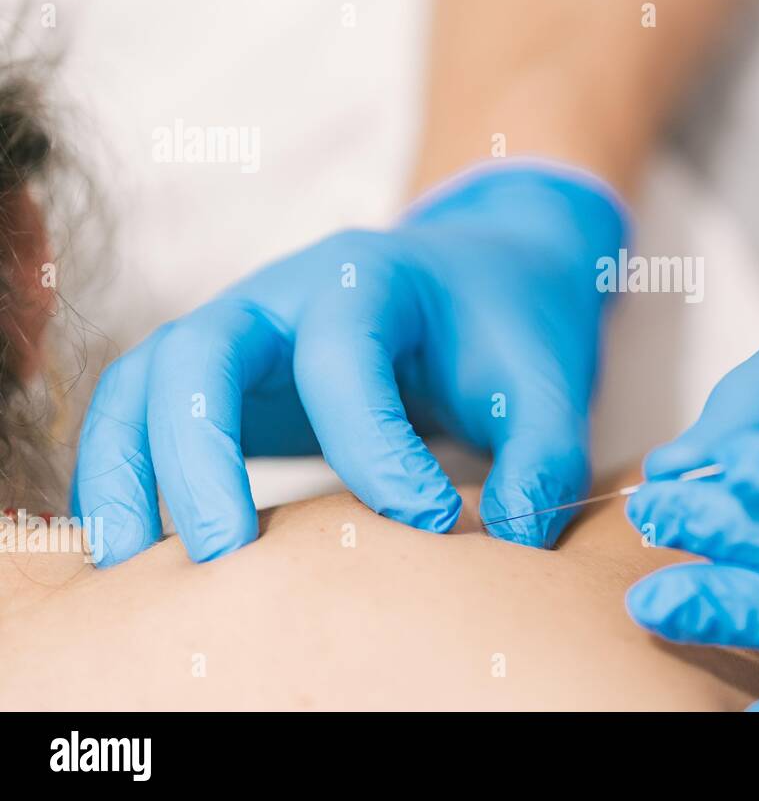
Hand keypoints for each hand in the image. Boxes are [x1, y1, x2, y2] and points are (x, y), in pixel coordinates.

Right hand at [72, 162, 625, 564]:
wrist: (483, 279)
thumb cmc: (509, 327)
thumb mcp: (546, 380)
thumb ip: (543, 455)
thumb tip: (511, 536)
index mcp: (367, 277)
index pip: (341, 360)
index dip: (376, 452)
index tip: (431, 525)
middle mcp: (285, 295)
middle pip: (202, 354)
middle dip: (199, 453)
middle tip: (229, 559)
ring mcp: (245, 333)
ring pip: (146, 381)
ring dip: (126, 468)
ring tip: (129, 567)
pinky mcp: (228, 381)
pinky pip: (144, 413)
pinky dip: (124, 471)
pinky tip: (133, 548)